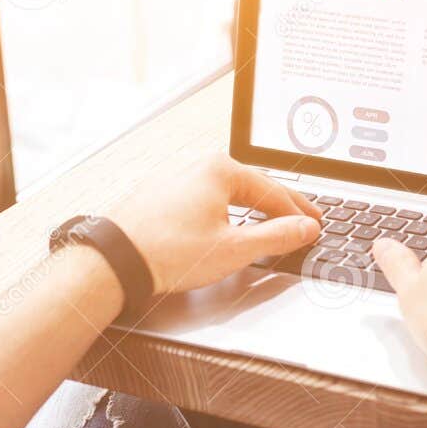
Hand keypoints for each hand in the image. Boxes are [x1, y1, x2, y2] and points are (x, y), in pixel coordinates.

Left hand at [106, 150, 320, 296]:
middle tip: (300, 221)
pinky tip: (228, 227)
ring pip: (227, 193)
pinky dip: (225, 213)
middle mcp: (196, 166)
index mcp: (219, 169)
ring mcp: (176, 179)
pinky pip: (204, 200)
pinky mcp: (160, 196)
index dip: (298, 212)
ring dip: (251, 210)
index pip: (273, 190)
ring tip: (269, 225)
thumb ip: (276, 236)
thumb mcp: (234, 248)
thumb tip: (304, 228)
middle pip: (251, 187)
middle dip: (278, 207)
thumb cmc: (165, 252)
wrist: (113, 261)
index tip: (313, 225)